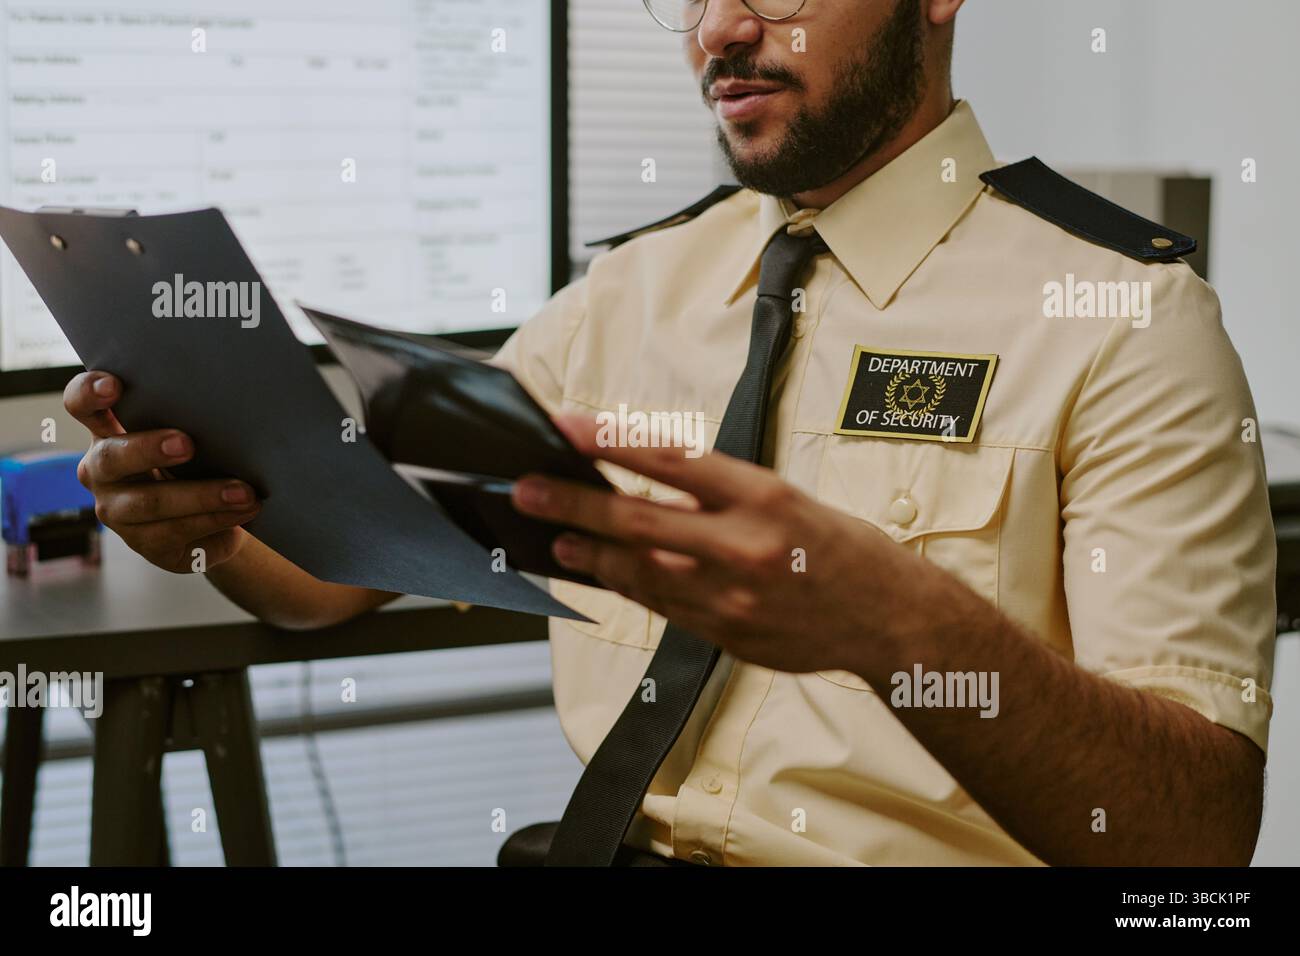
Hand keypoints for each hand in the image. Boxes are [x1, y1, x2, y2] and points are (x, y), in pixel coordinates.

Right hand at [64, 371, 260, 573]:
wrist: (218, 518)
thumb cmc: (200, 463)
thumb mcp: (193, 437)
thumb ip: (190, 421)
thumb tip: (225, 409)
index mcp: (108, 432)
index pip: (83, 406)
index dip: (90, 393)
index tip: (114, 385)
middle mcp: (102, 471)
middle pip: (112, 457)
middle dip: (149, 449)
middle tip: (187, 444)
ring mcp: (117, 511)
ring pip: (150, 503)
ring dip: (202, 495)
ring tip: (243, 492)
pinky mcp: (144, 544)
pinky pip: (177, 531)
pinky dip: (216, 518)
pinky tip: (243, 509)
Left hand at [511, 414, 933, 675]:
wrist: (890, 621)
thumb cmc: (840, 550)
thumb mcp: (787, 500)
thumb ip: (718, 496)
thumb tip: (648, 485)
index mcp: (764, 497)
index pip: (672, 459)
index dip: (610, 440)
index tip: (565, 427)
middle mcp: (743, 546)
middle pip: (638, 519)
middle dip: (573, 503)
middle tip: (527, 489)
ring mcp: (731, 598)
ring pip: (638, 570)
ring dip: (591, 551)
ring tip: (556, 536)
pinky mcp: (726, 634)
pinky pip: (660, 606)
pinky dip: (628, 585)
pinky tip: (604, 570)